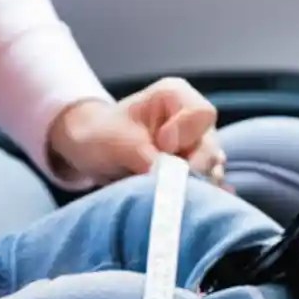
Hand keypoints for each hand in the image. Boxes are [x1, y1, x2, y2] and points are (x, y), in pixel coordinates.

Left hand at [48, 77, 226, 187]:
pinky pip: (204, 183)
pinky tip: (182, 202)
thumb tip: (171, 182)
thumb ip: (146, 157)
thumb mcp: (118, 142)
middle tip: (170, 183)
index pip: (202, 114)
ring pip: (210, 168)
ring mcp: (194, 145)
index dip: (186, 134)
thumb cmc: (100, 135)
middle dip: (192, 168)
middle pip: (210, 145)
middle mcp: (191, 119)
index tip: (162, 146)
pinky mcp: (192, 168)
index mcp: (176, 96)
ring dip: (193, 184)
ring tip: (170, 194)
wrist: (88, 151)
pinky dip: (195, 194)